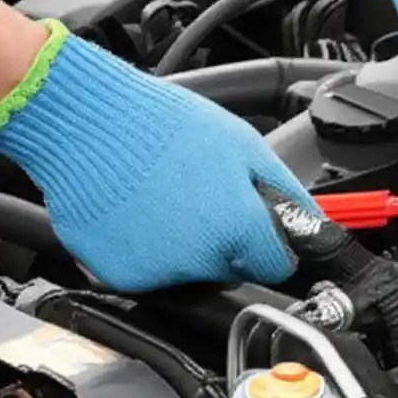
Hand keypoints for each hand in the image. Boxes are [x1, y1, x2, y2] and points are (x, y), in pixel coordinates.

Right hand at [0, 22, 315, 291]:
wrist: (85, 122)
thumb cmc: (161, 124)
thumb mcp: (243, 145)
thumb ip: (284, 193)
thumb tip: (312, 224)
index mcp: (237, 228)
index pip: (278, 265)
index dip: (271, 243)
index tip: (258, 228)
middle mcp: (198, 260)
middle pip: (231, 270)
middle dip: (226, 242)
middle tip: (199, 196)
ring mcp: (154, 272)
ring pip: (189, 274)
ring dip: (184, 247)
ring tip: (164, 198)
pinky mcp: (116, 276)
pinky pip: (146, 273)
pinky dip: (144, 251)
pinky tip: (137, 212)